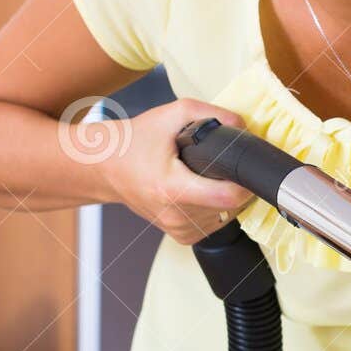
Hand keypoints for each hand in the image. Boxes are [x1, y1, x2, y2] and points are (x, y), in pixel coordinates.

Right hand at [99, 99, 254, 244]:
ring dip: (225, 197)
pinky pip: (214, 224)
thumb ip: (214, 115)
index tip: (243, 168)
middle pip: (231, 206)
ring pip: (226, 216)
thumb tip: (244, 128)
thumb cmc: (136, 141)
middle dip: (234, 184)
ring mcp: (178, 229)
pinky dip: (214, 208)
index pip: (229, 197)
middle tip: (220, 166)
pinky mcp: (181, 236)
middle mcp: (176, 214)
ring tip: (204, 177)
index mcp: (172, 188)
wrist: (106, 166)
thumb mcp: (175, 114)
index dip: (244, 182)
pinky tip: (198, 192)